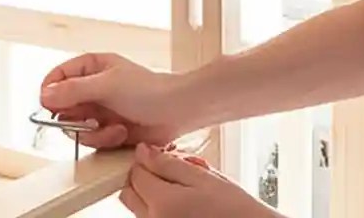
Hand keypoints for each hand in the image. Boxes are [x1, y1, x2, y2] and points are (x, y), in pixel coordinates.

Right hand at [39, 52, 191, 149]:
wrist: (177, 111)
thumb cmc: (149, 89)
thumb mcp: (107, 84)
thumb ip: (73, 90)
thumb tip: (45, 95)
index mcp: (90, 67)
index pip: (57, 77)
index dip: (50, 92)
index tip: (48, 106)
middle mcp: (92, 88)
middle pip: (62, 107)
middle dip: (75, 118)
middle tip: (87, 120)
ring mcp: (100, 110)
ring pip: (76, 127)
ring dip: (94, 132)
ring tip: (113, 127)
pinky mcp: (109, 129)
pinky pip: (93, 140)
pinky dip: (106, 139)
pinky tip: (122, 133)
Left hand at [120, 143, 280, 216]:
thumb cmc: (235, 209)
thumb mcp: (204, 178)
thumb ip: (168, 164)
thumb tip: (143, 152)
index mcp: (162, 204)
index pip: (135, 174)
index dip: (145, 159)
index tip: (160, 154)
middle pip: (129, 193)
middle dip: (142, 176)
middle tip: (168, 168)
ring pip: (138, 206)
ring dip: (151, 191)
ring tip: (183, 187)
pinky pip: (150, 217)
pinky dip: (159, 205)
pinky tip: (184, 201)